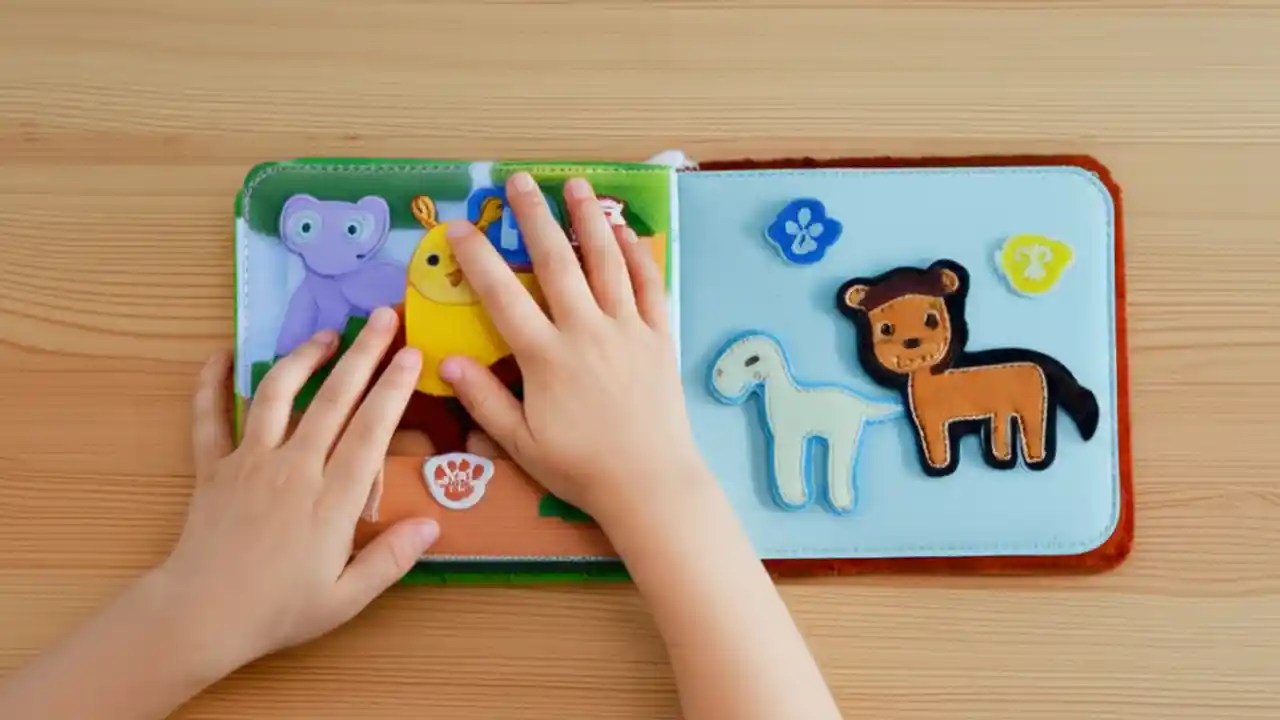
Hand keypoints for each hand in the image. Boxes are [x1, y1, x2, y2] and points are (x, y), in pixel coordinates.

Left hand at [155, 308, 437, 675]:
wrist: (200, 617)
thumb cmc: (278, 610)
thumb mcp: (346, 598)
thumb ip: (390, 558)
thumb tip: (433, 524)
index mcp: (332, 499)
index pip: (370, 431)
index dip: (393, 389)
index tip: (412, 354)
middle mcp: (293, 468)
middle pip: (333, 399)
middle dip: (363, 354)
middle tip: (384, 317)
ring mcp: (249, 462)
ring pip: (276, 394)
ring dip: (303, 358)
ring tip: (328, 335)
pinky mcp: (214, 468)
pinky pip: (209, 418)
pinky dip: (211, 383)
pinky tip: (221, 355)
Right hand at [438, 173, 705, 523]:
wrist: (650, 483)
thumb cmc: (581, 468)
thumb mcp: (521, 443)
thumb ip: (484, 399)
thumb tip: (446, 360)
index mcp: (545, 357)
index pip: (502, 296)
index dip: (477, 258)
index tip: (458, 227)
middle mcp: (585, 331)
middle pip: (556, 262)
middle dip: (534, 217)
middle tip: (518, 180)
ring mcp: (627, 330)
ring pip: (606, 262)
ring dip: (588, 220)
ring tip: (575, 186)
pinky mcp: (660, 337)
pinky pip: (649, 286)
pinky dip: (636, 256)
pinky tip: (625, 233)